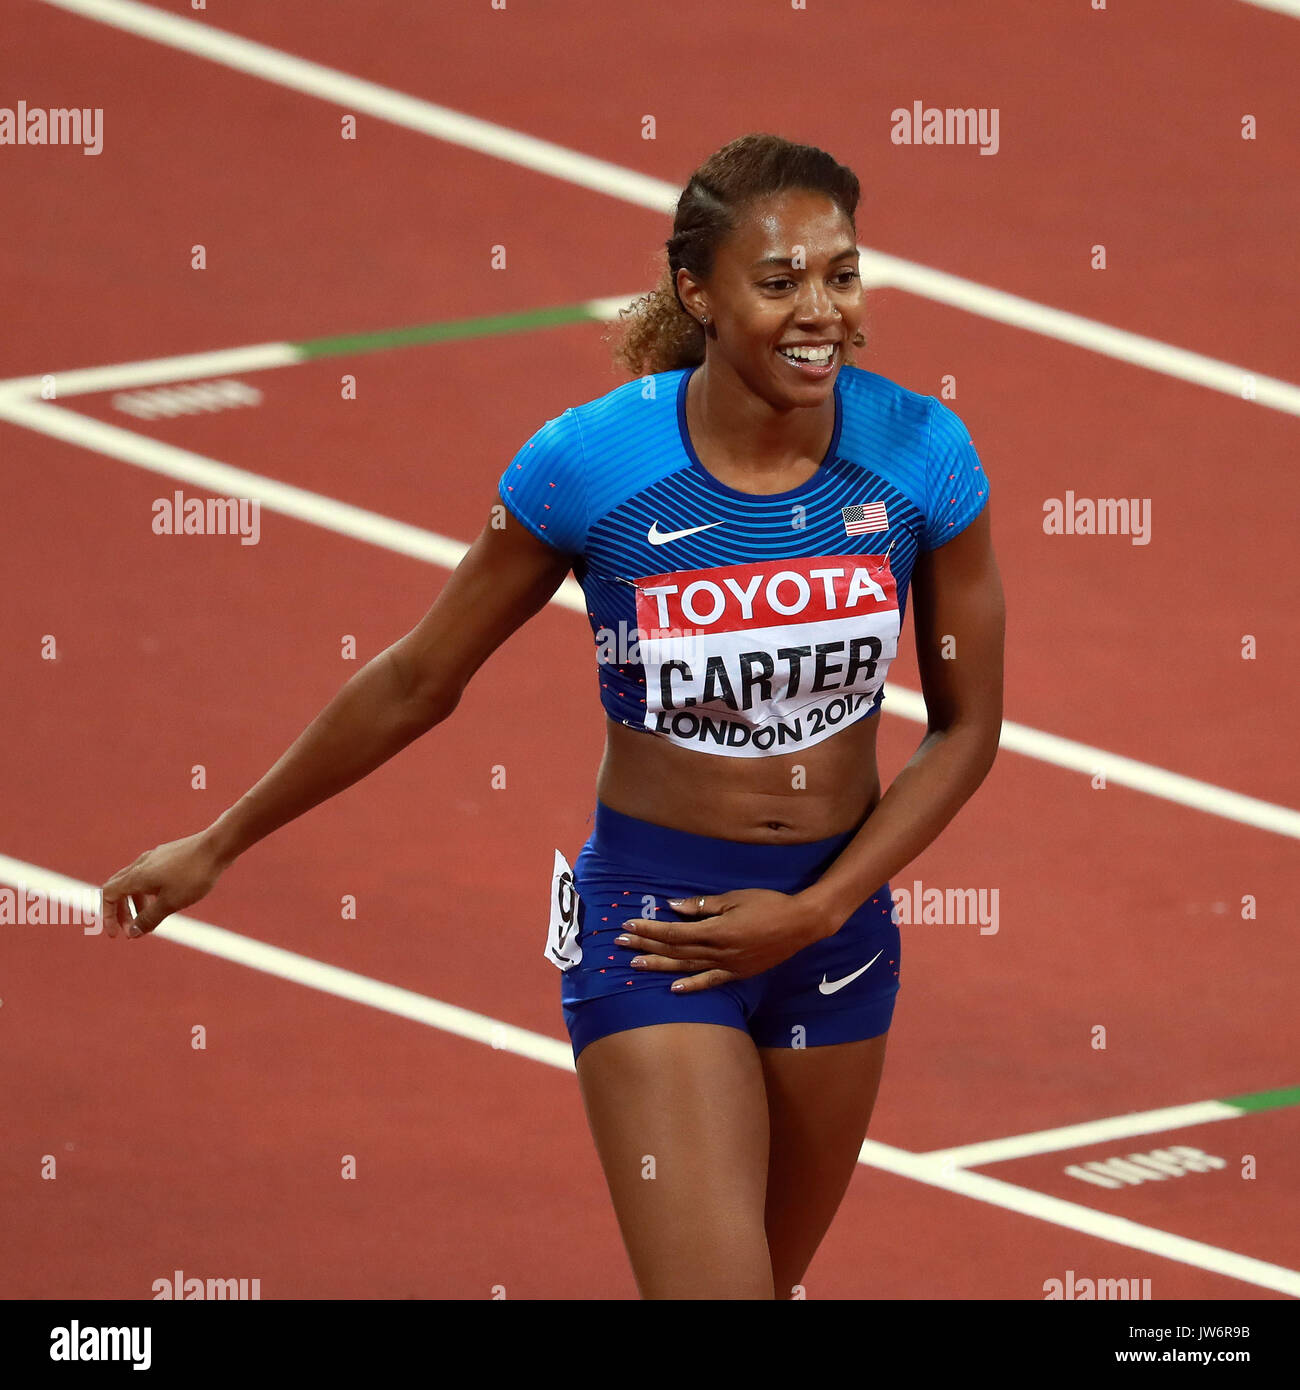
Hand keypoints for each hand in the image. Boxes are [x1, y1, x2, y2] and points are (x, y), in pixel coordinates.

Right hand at [100, 832, 226, 938]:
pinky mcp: (168, 856)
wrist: (218, 846)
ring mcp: (155, 858)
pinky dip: (149, 892)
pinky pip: (150, 876)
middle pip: (119, 889)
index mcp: (137, 875)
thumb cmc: (194, 875)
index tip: (116, 934)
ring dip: (136, 904)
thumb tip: (132, 933)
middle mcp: (141, 864)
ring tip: (149, 919)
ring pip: (135, 882)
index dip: (108, 916)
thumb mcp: (170, 903)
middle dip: (121, 912)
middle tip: (131, 931)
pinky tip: (164, 900)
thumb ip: (149, 918)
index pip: (108, 895)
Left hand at [614, 888, 831, 992]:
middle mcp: (718, 952)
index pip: (673, 932)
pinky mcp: (739, 973)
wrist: (801, 925)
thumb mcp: (734, 898)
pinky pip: (711, 981)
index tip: (629, 925)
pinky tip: (675, 989)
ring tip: (635, 965)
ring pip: (686, 968)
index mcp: (716, 930)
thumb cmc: (769, 904)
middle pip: (674, 951)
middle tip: (620, 944)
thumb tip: (672, 907)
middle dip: (645, 946)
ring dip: (660, 966)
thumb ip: (703, 906)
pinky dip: (692, 986)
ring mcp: (729, 965)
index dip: (649, 930)